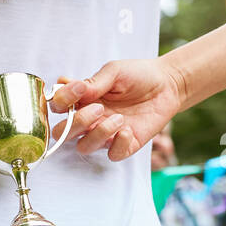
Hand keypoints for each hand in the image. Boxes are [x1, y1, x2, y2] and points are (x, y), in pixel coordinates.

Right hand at [48, 59, 188, 160]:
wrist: (167, 84)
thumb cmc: (137, 75)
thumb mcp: (114, 71)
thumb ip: (94, 82)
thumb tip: (75, 89)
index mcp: (82, 101)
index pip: (57, 108)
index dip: (62, 101)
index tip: (80, 88)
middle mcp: (89, 120)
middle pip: (63, 134)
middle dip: (76, 123)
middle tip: (98, 109)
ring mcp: (105, 134)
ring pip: (84, 147)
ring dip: (99, 133)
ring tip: (119, 118)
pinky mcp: (125, 145)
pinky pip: (112, 154)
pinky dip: (118, 144)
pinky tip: (128, 129)